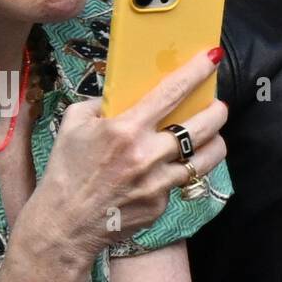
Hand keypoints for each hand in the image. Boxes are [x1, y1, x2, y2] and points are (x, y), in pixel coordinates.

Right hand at [27, 49, 226, 265]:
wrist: (64, 224)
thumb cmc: (65, 171)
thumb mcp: (72, 124)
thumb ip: (99, 103)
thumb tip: (121, 95)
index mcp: (125, 130)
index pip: (171, 93)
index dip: (196, 72)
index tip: (212, 57)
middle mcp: (147, 155)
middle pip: (202, 127)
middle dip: (217, 112)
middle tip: (217, 106)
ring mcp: (158, 183)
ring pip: (206, 159)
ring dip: (214, 144)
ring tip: (210, 137)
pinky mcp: (161, 205)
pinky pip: (180, 182)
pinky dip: (178, 172)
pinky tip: (167, 170)